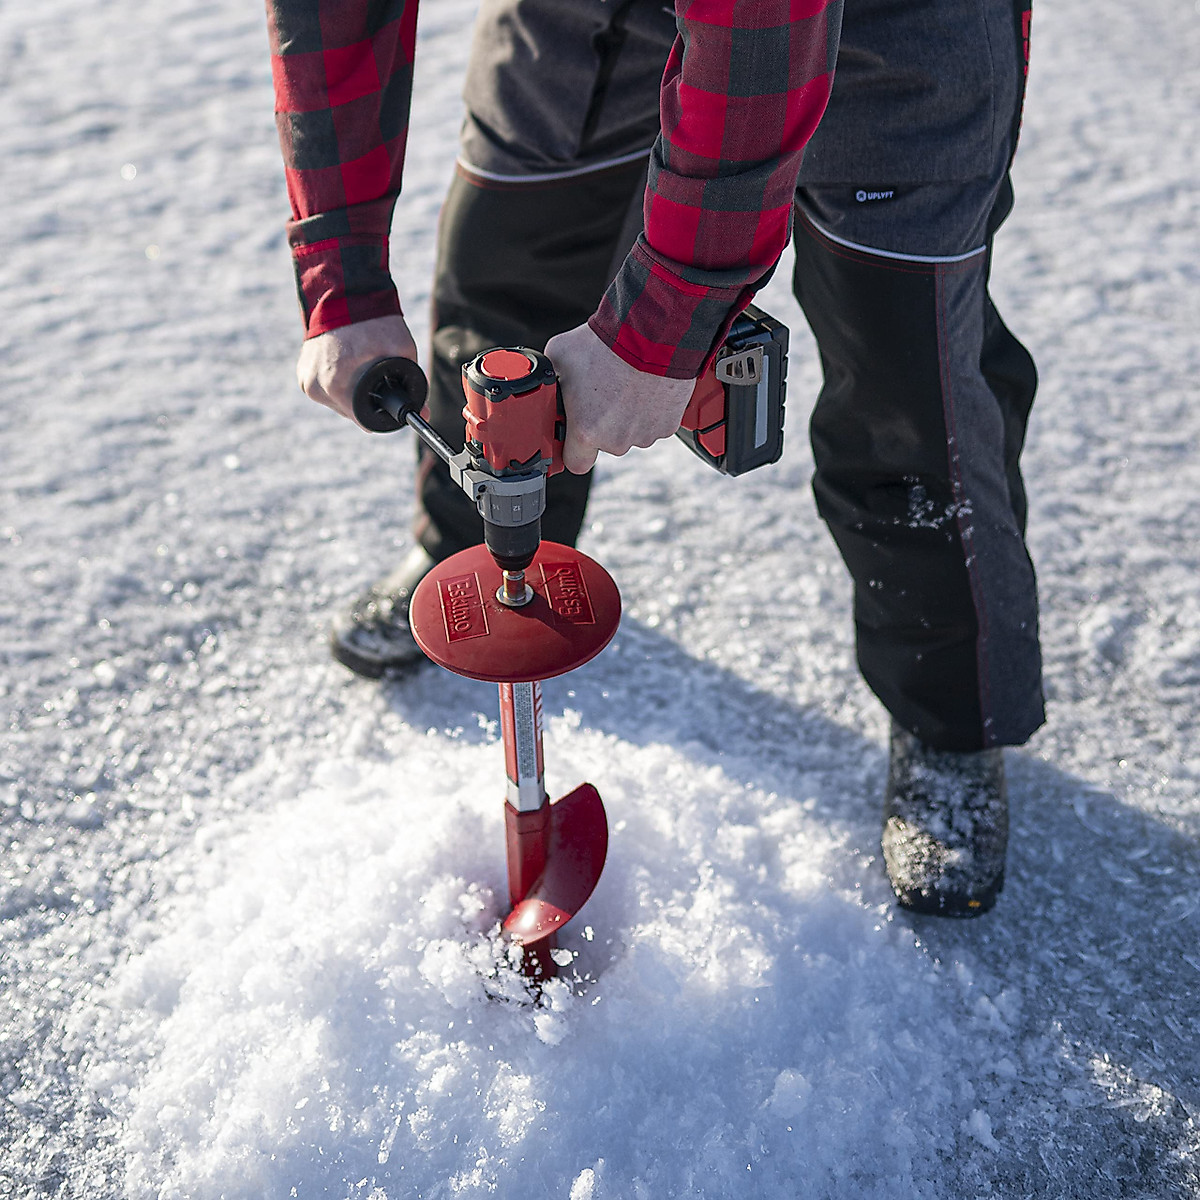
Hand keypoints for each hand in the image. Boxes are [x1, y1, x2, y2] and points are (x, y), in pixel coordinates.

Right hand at [296, 314, 418, 425]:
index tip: (392, 398)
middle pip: (351, 412)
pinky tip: (347, 362)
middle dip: (368, 399)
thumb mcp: (402, 350)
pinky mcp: (302, 373)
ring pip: (339, 401)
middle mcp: (317, 388)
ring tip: (361, 364)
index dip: (382, 412)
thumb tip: (424, 414)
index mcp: (337, 387)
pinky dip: (339, 381)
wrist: (342, 292)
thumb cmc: (374, 321)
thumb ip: (414, 385)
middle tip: (378, 374)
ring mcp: (307, 380)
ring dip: (353, 391)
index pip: (365, 420)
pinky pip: (326, 388)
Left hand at [544, 323, 695, 474]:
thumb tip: (546, 383)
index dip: (573, 448)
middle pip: (605, 443)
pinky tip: (643, 387)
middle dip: (602, 424)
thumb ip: (551, 380)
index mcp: (586, 432)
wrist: (650, 333)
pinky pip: (653, 424)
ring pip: (630, 433)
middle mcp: (616, 440)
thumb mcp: (559, 356)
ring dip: (627, 416)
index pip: (575, 463)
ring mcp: (644, 435)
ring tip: (624, 386)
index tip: (573, 434)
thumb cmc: (605, 344)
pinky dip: (649, 410)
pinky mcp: (667, 426)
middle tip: (601, 394)